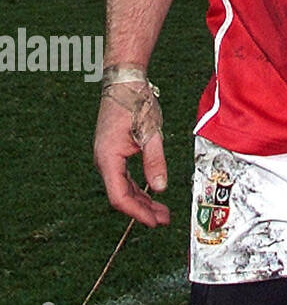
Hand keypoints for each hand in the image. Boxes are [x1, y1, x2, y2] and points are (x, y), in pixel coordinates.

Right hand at [93, 79, 169, 226]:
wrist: (124, 82)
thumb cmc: (136, 103)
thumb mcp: (151, 132)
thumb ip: (155, 161)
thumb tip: (160, 188)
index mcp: (108, 159)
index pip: (119, 197)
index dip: (137, 212)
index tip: (154, 222)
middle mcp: (104, 161)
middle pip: (120, 195)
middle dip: (142, 210)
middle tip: (164, 220)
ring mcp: (107, 157)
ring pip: (122, 187)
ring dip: (141, 200)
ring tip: (161, 211)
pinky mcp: (113, 151)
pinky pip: (123, 176)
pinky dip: (137, 187)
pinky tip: (150, 192)